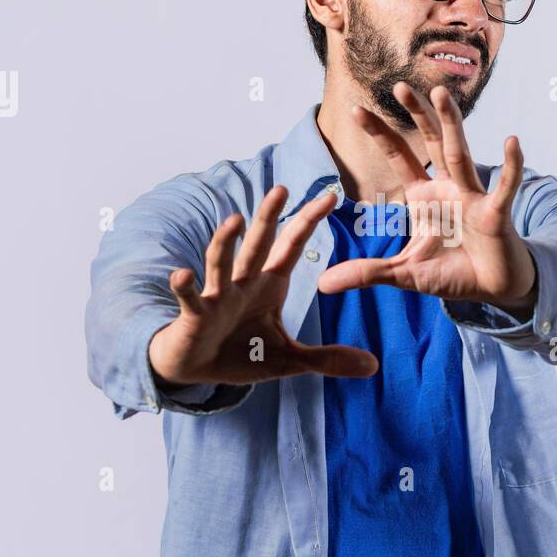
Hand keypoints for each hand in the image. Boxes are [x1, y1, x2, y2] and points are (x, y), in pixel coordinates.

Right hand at [150, 186, 378, 386]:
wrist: (197, 367)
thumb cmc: (241, 353)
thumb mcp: (289, 360)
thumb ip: (328, 359)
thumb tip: (373, 365)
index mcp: (268, 285)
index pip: (292, 247)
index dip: (309, 222)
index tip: (331, 196)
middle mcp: (243, 283)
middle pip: (258, 245)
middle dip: (268, 218)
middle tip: (281, 189)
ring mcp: (218, 297)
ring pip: (222, 264)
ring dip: (226, 243)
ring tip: (234, 221)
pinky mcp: (196, 315)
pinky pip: (191, 299)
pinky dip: (185, 288)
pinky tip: (182, 275)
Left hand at [317, 81, 536, 318]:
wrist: (494, 288)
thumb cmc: (453, 272)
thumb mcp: (404, 274)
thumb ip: (366, 274)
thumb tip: (323, 284)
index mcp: (424, 196)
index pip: (398, 157)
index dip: (379, 134)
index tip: (355, 109)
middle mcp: (448, 188)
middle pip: (429, 142)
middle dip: (416, 115)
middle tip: (399, 86)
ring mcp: (473, 197)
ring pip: (458, 154)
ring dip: (450, 125)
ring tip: (441, 95)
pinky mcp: (495, 214)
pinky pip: (504, 187)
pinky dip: (510, 167)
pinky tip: (511, 141)